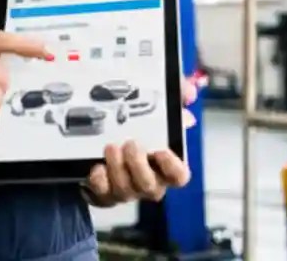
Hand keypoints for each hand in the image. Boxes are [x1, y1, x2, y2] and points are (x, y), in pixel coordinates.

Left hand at [83, 75, 197, 207]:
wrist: (102, 143)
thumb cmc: (140, 129)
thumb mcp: (159, 108)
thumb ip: (176, 98)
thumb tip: (189, 93)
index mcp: (165, 167)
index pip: (179, 176)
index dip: (173, 167)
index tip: (162, 151)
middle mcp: (148, 182)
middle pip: (151, 187)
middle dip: (139, 166)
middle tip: (130, 144)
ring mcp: (127, 190)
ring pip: (126, 190)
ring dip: (118, 168)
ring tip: (111, 147)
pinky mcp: (105, 193)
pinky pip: (103, 193)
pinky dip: (100, 180)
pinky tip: (97, 166)